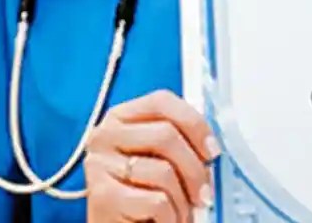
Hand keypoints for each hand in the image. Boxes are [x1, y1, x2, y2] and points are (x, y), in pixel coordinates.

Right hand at [84, 90, 220, 221]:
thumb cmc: (138, 196)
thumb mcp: (156, 160)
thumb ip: (176, 143)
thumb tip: (210, 144)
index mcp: (119, 118)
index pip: (161, 102)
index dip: (194, 123)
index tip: (212, 150)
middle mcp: (104, 135)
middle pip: (166, 135)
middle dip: (195, 169)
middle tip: (204, 194)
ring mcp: (100, 164)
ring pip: (164, 171)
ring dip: (182, 201)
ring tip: (178, 212)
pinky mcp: (102, 196)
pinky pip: (157, 201)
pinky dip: (170, 217)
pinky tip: (163, 221)